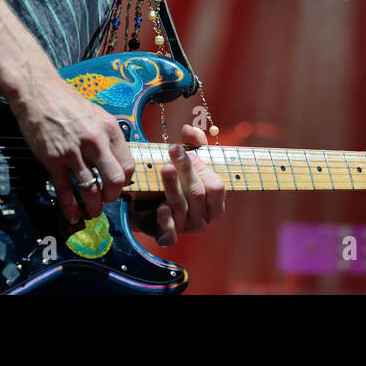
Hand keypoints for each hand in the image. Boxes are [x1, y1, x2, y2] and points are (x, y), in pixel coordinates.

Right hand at [10, 68, 134, 224]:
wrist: (38, 92)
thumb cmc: (67, 102)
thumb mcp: (96, 114)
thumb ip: (106, 137)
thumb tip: (113, 161)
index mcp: (110, 130)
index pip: (128, 164)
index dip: (124, 181)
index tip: (116, 185)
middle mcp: (95, 142)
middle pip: (115, 180)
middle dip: (112, 196)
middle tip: (106, 200)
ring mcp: (74, 153)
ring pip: (91, 190)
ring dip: (94, 206)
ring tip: (92, 211)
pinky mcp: (53, 161)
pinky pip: (65, 191)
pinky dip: (70, 208)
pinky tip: (73, 216)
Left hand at [134, 124, 224, 247]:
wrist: (149, 207)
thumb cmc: (178, 182)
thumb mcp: (189, 162)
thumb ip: (194, 144)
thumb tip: (189, 129)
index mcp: (214, 203)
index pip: (216, 187)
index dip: (203, 169)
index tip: (189, 152)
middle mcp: (202, 218)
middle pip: (197, 193)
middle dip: (186, 170)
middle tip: (173, 150)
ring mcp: (185, 228)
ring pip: (181, 206)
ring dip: (173, 186)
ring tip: (165, 168)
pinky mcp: (167, 236)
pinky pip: (169, 233)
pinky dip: (165, 221)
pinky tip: (160, 208)